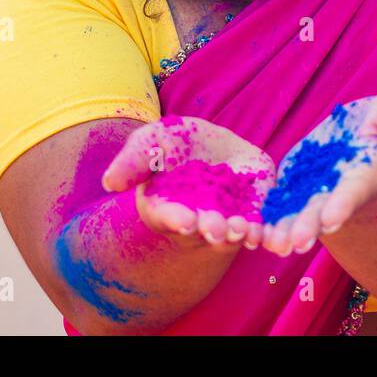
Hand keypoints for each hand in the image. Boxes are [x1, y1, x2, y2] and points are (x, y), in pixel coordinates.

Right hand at [101, 115, 275, 254]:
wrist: (210, 146)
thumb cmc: (173, 147)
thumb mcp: (151, 143)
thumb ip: (134, 161)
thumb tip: (110, 182)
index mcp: (165, 207)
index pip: (168, 217)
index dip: (175, 219)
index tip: (184, 221)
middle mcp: (196, 219)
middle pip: (203, 229)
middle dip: (210, 229)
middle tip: (216, 228)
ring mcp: (226, 218)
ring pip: (233, 232)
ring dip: (239, 233)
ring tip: (244, 231)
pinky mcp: (253, 210)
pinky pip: (259, 225)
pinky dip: (263, 231)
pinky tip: (266, 233)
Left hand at [259, 95, 376, 256]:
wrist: (351, 134)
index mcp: (363, 173)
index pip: (354, 190)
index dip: (345, 203)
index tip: (334, 218)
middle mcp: (338, 191)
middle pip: (323, 211)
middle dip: (310, 225)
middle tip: (296, 242)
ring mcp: (313, 194)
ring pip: (297, 217)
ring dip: (284, 231)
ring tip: (270, 244)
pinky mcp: (292, 191)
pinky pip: (276, 209)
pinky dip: (265, 222)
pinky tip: (250, 233)